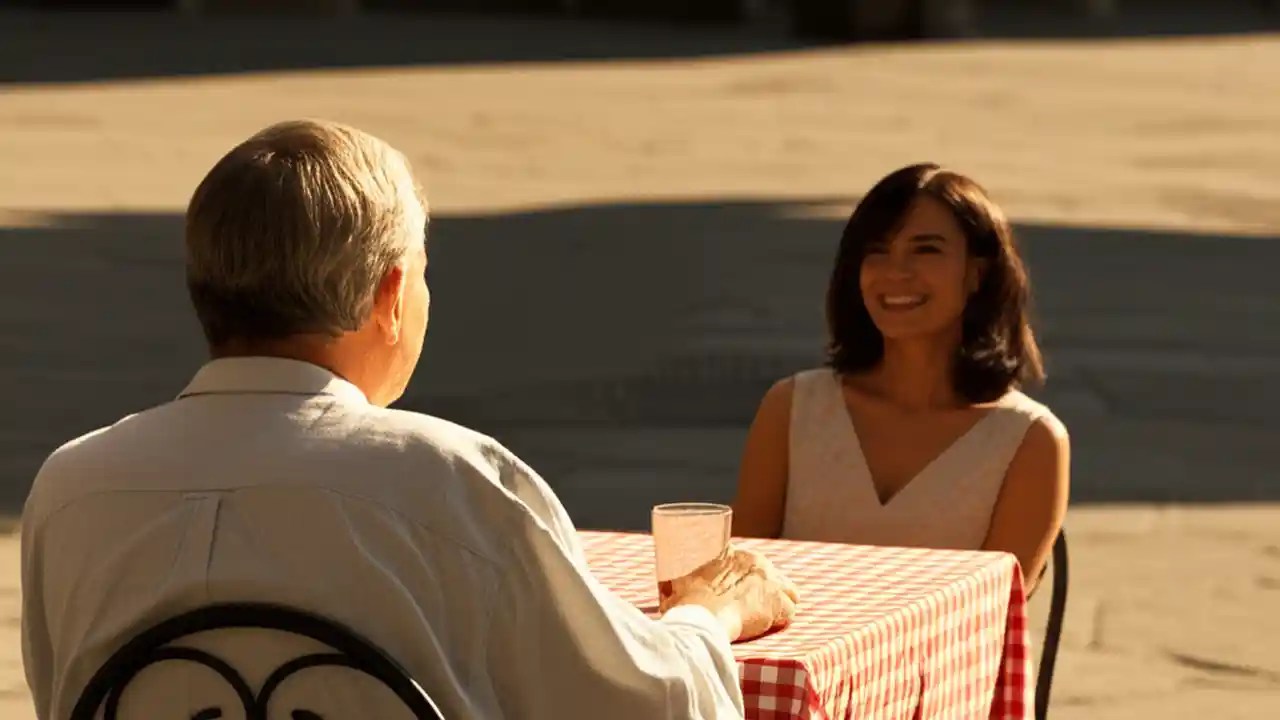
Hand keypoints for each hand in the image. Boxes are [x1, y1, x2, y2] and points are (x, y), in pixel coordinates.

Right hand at [663, 545, 798, 641]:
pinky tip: (770, 628)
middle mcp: (758, 563)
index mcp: (736, 555)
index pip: (756, 565)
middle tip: (757, 609)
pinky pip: (791, 612)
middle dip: (770, 593)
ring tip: (769, 619)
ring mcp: (771, 582)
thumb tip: (664, 585)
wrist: (701, 617)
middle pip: (776, 577)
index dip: (753, 582)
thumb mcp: (681, 581)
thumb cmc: (687, 602)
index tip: (746, 594)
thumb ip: (680, 579)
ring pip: (790, 593)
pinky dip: (782, 621)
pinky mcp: (778, 603)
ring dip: (780, 606)